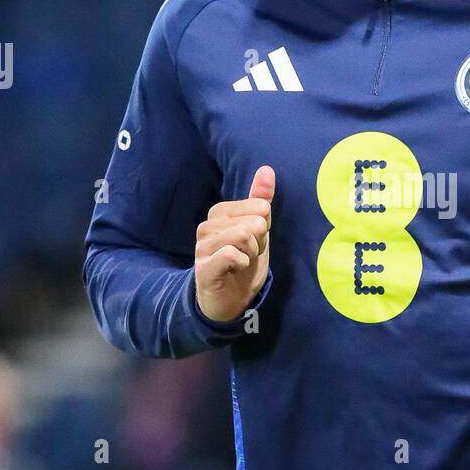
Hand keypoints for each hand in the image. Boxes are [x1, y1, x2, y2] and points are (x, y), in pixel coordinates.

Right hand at [195, 165, 274, 322]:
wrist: (229, 300)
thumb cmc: (242, 262)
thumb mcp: (257, 229)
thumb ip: (260, 199)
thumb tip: (267, 169)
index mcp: (220, 213)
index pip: (261, 207)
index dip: (265, 228)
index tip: (254, 242)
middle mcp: (207, 226)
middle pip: (254, 221)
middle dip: (260, 242)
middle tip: (249, 254)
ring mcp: (202, 246)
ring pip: (243, 236)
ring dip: (251, 253)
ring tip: (242, 261)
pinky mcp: (203, 267)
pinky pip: (232, 254)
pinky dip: (242, 263)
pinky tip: (235, 269)